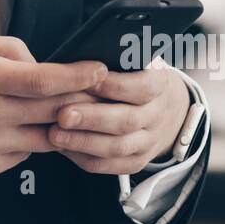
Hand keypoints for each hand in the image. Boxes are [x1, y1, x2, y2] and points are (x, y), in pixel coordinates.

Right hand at [0, 34, 108, 178]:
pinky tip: (18, 125)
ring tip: (60, 109)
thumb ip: (5, 48)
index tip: (100, 70)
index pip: (45, 79)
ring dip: (59, 124)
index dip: (79, 75)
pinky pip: (25, 153)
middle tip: (95, 90)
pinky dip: (30, 139)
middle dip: (80, 100)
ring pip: (47, 137)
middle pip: (55, 111)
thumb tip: (39, 61)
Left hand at [47, 58, 190, 174]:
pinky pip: (110, 165)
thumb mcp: (139, 62)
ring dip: (84, 142)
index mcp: (159, 86)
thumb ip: (116, 58)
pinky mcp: (135, 161)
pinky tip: (63, 148)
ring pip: (118, 147)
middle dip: (92, 118)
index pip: (142, 88)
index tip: (86, 81)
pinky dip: (84, 158)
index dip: (114, 86)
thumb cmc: (139, 78)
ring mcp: (148, 142)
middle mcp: (156, 116)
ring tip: (55, 134)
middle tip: (63, 114)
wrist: (169, 111)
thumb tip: (82, 58)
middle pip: (126, 120)